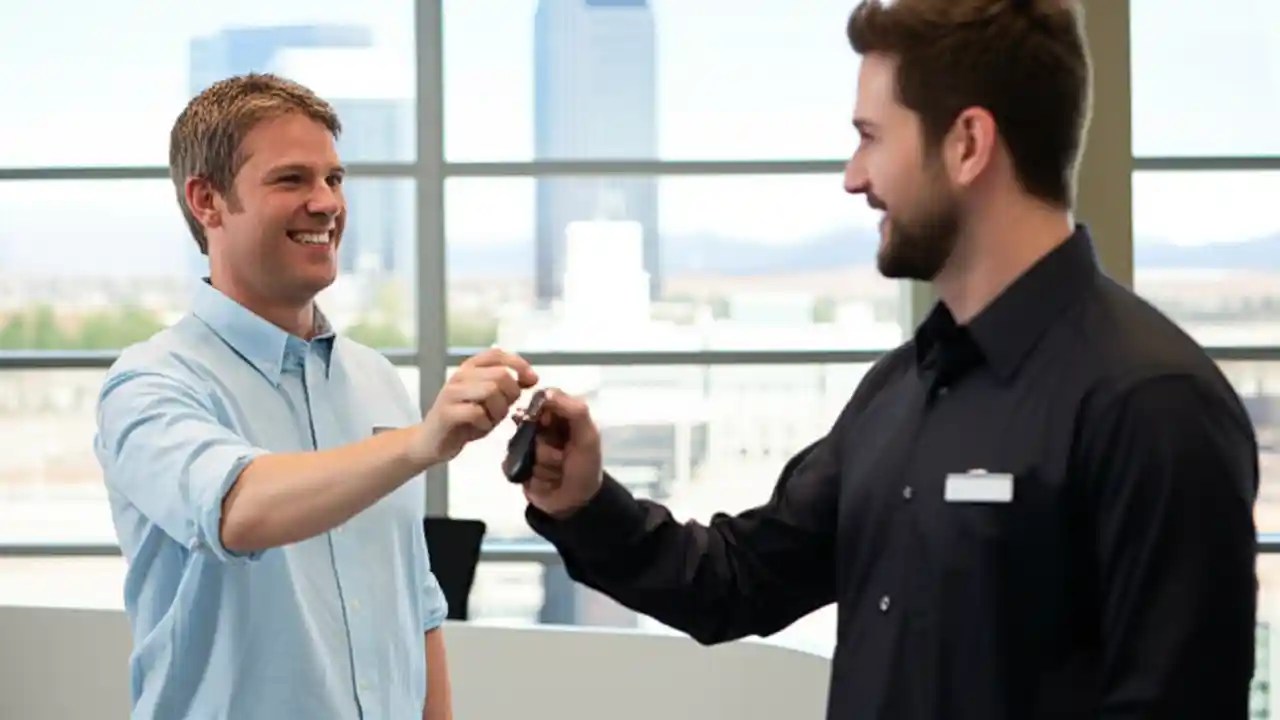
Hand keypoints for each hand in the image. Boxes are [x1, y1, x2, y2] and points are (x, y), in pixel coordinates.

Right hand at [412, 348, 536, 466]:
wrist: (432, 441)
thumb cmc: (465, 420)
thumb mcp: (490, 401)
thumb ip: (508, 387)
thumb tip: (531, 378)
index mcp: (470, 368)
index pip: (497, 354)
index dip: (519, 364)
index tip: (531, 380)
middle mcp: (460, 376)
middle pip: (500, 374)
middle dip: (510, 395)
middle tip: (503, 411)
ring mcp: (451, 393)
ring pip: (491, 391)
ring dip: (498, 410)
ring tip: (490, 420)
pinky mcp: (446, 413)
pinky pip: (477, 413)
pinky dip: (485, 424)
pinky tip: (479, 428)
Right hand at [520, 388, 603, 518]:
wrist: (575, 503)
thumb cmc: (585, 466)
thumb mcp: (588, 435)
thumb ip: (574, 410)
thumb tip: (545, 392)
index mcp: (562, 416)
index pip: (543, 399)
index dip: (544, 412)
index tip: (550, 425)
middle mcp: (542, 427)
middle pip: (528, 422)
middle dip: (545, 443)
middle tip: (561, 455)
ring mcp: (527, 445)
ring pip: (522, 445)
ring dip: (543, 462)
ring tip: (556, 472)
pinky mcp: (516, 464)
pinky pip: (512, 461)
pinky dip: (531, 473)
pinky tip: (543, 480)